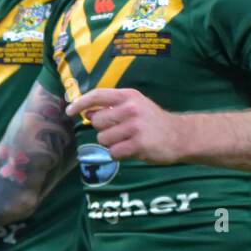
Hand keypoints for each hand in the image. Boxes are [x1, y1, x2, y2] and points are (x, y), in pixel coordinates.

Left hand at [67, 88, 184, 163]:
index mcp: (128, 96)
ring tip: (128, 141)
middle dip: (103, 130)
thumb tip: (86, 112)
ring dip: (111, 144)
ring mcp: (135, 127)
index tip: (69, 111)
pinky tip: (131, 150)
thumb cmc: (152, 121)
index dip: (80, 103)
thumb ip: (111, 107)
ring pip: (103, 139)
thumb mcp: (135, 105)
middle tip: (120, 132)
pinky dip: (118, 154)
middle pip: (97, 122)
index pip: (97, 95)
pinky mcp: (138, 144)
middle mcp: (131, 109)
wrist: (180, 136)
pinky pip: (113, 152)